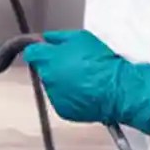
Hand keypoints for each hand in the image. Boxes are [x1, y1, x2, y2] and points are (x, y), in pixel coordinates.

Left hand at [21, 30, 149, 135]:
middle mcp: (48, 79)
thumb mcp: (80, 37)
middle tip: (74, 64)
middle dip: (53, 66)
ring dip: (62, 82)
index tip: (45, 51)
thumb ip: (57, 38)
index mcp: (49, 60)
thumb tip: (44, 39)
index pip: (30, 54)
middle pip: (43, 70)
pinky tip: (85, 91)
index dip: (38, 51)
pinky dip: (69, 96)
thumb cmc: (102, 62)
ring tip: (83, 79)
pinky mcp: (63, 111)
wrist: (119, 89)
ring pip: (52, 85)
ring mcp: (55, 97)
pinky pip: (61, 100)